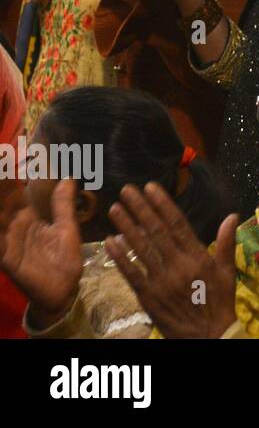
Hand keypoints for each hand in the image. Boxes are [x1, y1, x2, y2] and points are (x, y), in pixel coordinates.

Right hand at [0, 181, 83, 323]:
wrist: (64, 290)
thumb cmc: (63, 259)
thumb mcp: (66, 227)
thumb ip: (63, 204)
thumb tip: (67, 178)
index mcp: (27, 217)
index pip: (14, 190)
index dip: (9, 172)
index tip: (6, 151)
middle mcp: (13, 226)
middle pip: (1, 199)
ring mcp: (7, 241)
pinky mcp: (7, 258)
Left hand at [105, 183, 238, 338]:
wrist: (207, 335)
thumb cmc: (219, 301)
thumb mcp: (228, 272)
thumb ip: (226, 243)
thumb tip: (232, 215)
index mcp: (198, 257)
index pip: (178, 224)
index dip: (163, 205)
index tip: (151, 187)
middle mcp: (178, 265)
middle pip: (156, 232)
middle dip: (141, 209)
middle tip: (127, 190)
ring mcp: (161, 281)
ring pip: (141, 249)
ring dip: (127, 227)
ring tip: (115, 208)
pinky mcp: (147, 296)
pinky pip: (131, 273)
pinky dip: (119, 257)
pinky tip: (110, 241)